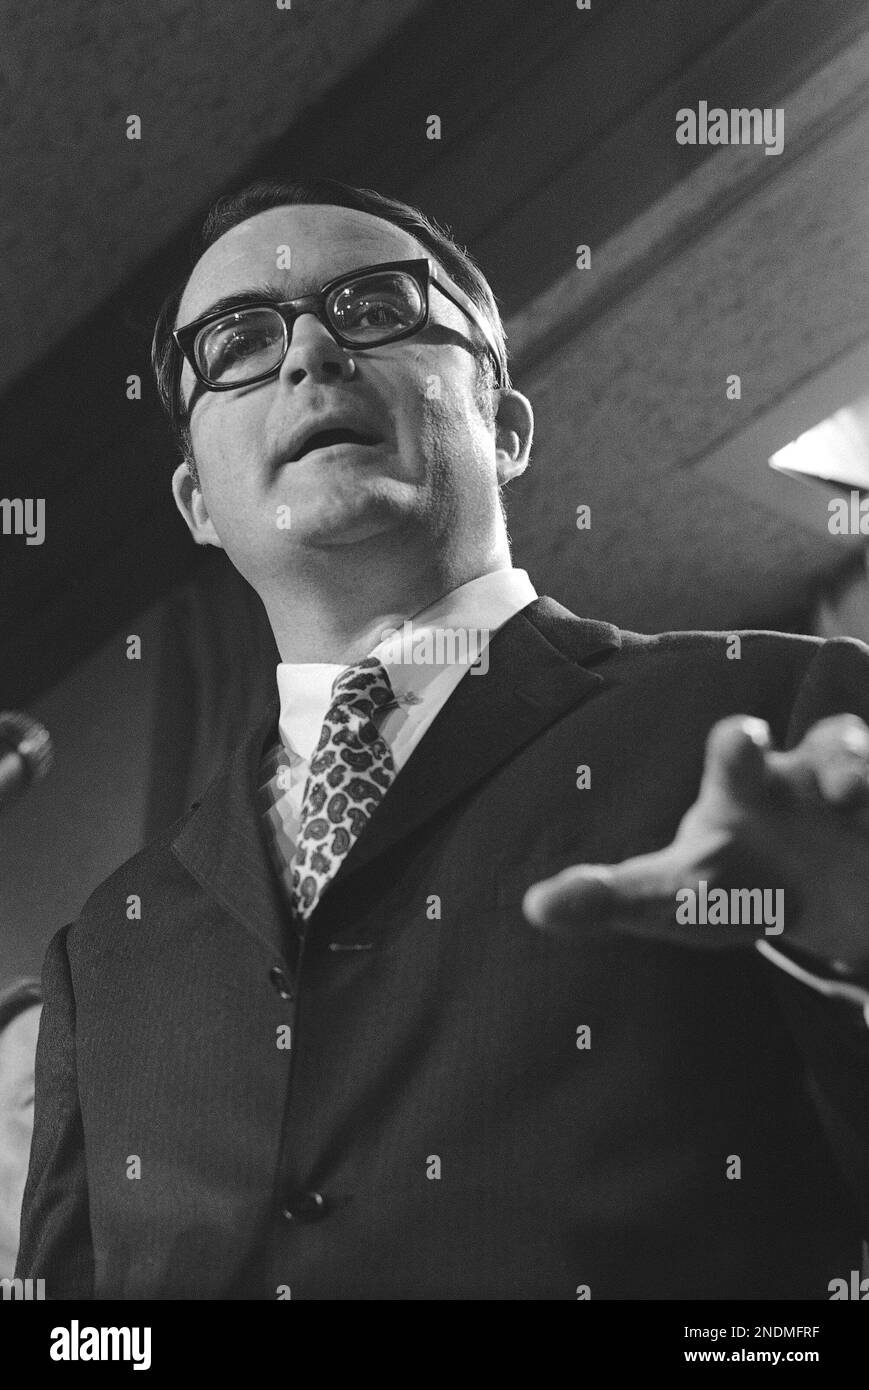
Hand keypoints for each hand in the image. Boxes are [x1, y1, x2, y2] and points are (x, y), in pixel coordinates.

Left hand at [523, 714, 868, 970]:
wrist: (815, 885)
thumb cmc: (734, 880)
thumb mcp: (678, 897)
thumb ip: (610, 899)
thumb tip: (533, 908)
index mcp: (750, 789)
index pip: (742, 762)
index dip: (747, 752)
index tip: (749, 738)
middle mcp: (817, 779)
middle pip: (836, 747)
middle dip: (844, 756)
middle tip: (848, 769)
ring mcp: (865, 797)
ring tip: (863, 799)